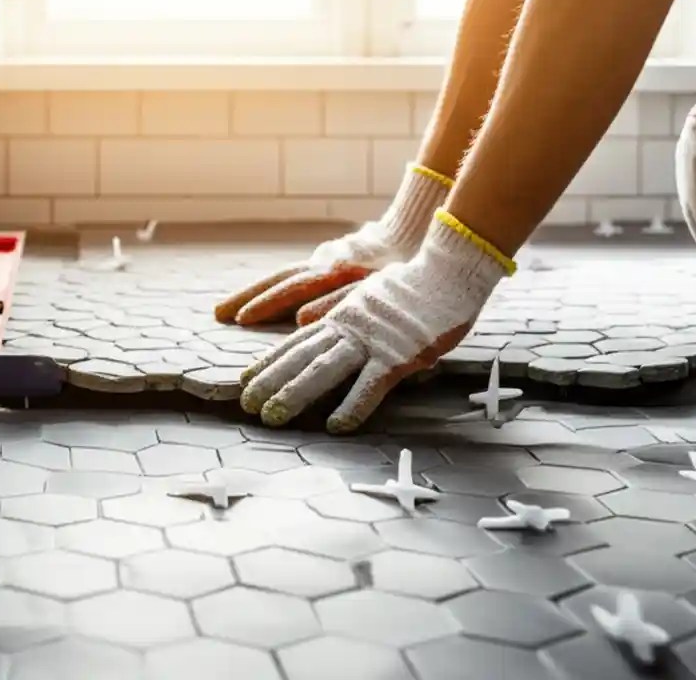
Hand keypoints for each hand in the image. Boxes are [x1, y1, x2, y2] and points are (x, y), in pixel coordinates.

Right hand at [213, 223, 410, 326]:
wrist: (424, 226)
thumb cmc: (409, 262)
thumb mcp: (382, 285)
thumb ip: (340, 302)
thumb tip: (303, 319)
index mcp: (334, 268)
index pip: (291, 288)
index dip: (264, 305)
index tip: (239, 319)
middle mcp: (325, 262)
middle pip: (278, 280)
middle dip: (248, 297)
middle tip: (218, 314)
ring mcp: (327, 259)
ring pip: (284, 276)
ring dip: (256, 293)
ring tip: (228, 310)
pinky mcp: (334, 261)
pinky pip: (297, 276)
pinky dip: (276, 288)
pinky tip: (265, 300)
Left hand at [239, 215, 511, 432]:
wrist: (450, 270)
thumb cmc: (418, 285)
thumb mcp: (372, 297)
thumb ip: (346, 314)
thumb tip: (313, 321)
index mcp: (342, 314)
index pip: (297, 340)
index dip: (269, 360)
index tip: (246, 378)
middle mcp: (348, 326)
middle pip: (299, 356)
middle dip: (269, 381)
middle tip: (245, 405)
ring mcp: (370, 340)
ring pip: (323, 369)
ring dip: (294, 394)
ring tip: (271, 416)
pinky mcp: (397, 355)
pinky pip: (370, 385)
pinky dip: (351, 405)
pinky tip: (335, 425)